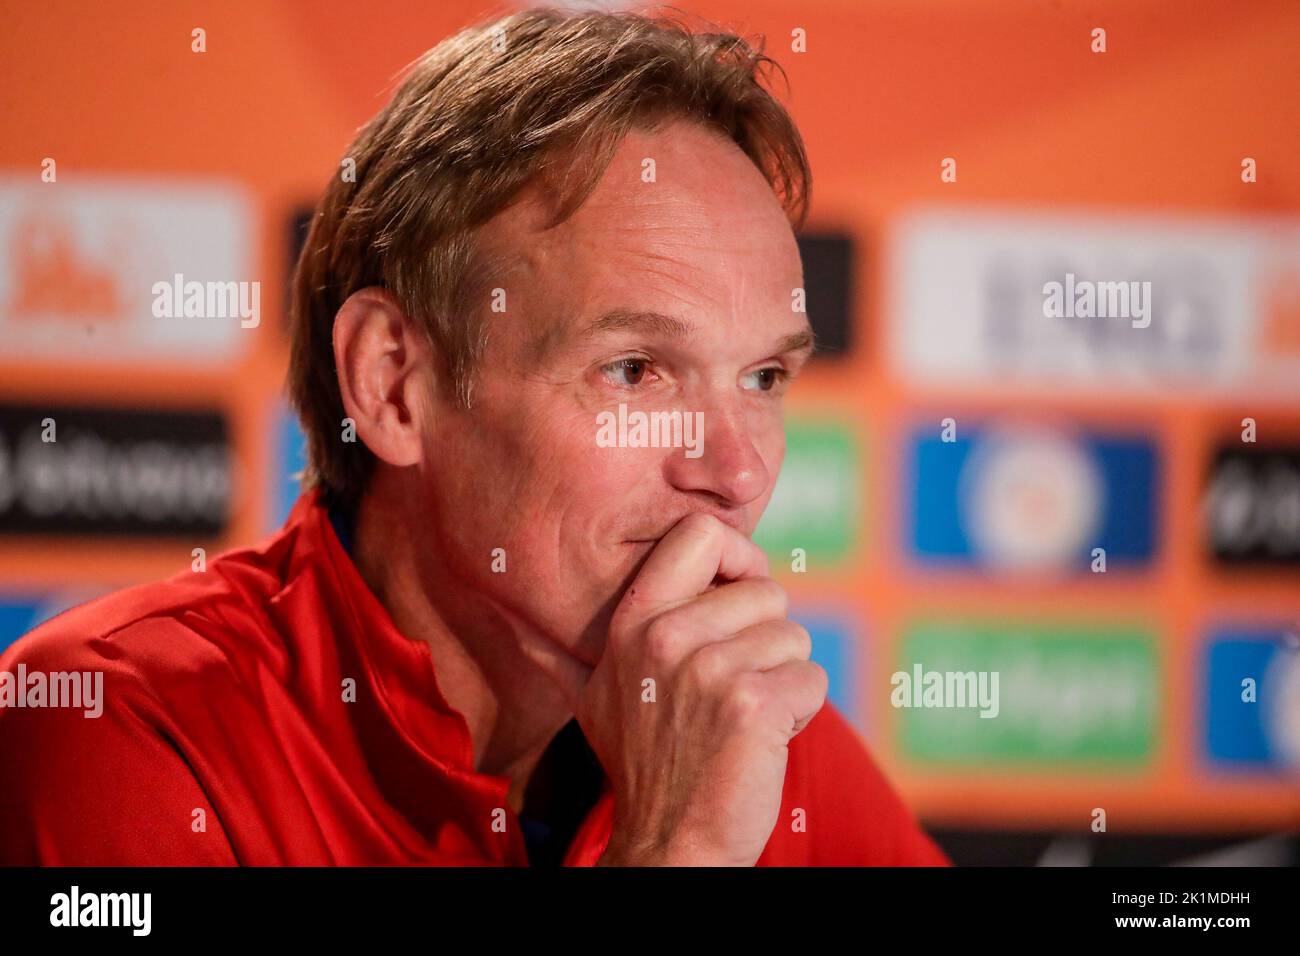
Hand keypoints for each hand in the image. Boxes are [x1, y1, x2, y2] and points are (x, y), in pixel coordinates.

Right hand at [577, 512, 826, 865]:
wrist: (668, 844)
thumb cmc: (647, 766)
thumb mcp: (598, 694)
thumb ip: (594, 643)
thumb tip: (548, 609)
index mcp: (634, 622)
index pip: (702, 534)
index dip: (740, 555)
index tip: (740, 593)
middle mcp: (665, 637)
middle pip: (766, 591)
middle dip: (768, 639)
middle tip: (734, 687)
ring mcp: (707, 670)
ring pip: (794, 638)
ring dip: (783, 680)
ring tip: (742, 717)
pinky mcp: (751, 705)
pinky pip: (810, 679)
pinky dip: (799, 712)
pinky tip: (760, 740)